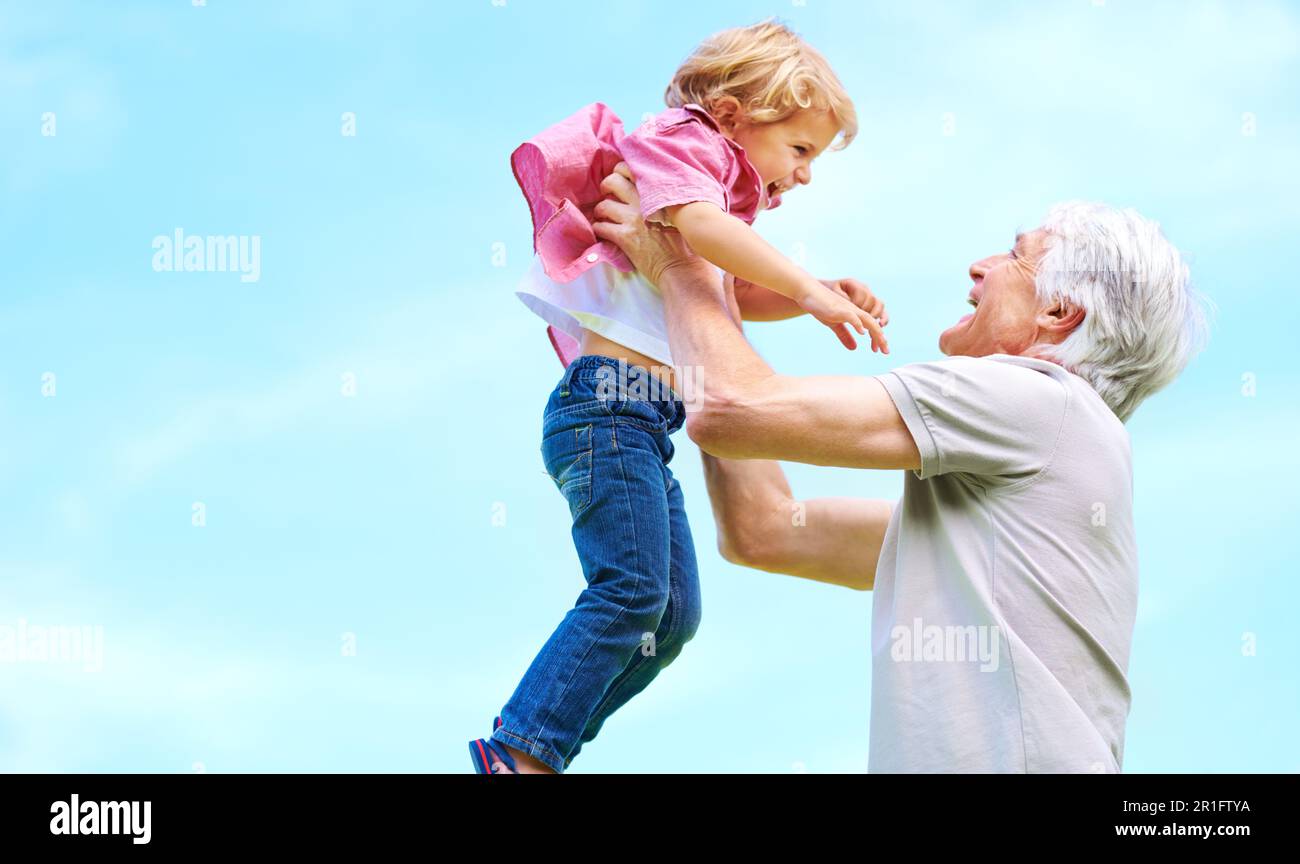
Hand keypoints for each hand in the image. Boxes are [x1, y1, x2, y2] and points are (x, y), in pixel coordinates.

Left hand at [591, 162, 713, 288]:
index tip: (621, 179)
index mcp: (658, 194)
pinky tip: (604, 234)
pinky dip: (598, 229)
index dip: (622, 172)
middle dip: (606, 187)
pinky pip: (600, 227)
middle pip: (613, 181)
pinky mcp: (624, 238)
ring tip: (604, 217)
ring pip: (603, 205)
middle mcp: (643, 203)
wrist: (682, 268)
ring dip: (600, 211)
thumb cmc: (687, 245)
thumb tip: (662, 195)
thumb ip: (669, 202)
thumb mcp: (681, 216)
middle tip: (607, 195)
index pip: (633, 170)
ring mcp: (632, 220)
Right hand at [798, 280, 889, 353]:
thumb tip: (854, 348)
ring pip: (867, 319)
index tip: (882, 351)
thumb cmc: (820, 306)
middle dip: (881, 338)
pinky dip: (858, 324)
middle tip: (886, 352)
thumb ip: (844, 335)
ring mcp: (847, 309)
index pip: (871, 326)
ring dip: (875, 331)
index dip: (877, 338)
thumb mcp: (833, 324)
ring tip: (881, 342)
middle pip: (873, 324)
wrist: (808, 291)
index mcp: (855, 314)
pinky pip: (851, 316)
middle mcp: (855, 310)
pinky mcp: (838, 308)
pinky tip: (862, 332)